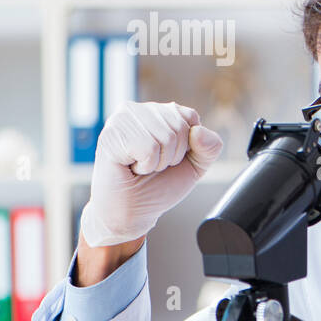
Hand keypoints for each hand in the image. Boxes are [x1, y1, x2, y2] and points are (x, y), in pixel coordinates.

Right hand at [78, 101, 223, 246]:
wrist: (132, 211)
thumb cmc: (159, 185)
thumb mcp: (195, 165)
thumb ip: (210, 147)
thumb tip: (198, 131)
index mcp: (156, 112)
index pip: (190, 116)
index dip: (187, 146)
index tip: (169, 158)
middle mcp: (137, 109)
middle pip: (179, 127)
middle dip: (172, 156)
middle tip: (152, 165)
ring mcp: (121, 119)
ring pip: (165, 137)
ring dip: (158, 162)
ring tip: (141, 166)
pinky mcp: (110, 135)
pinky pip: (149, 148)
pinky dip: (146, 165)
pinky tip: (131, 167)